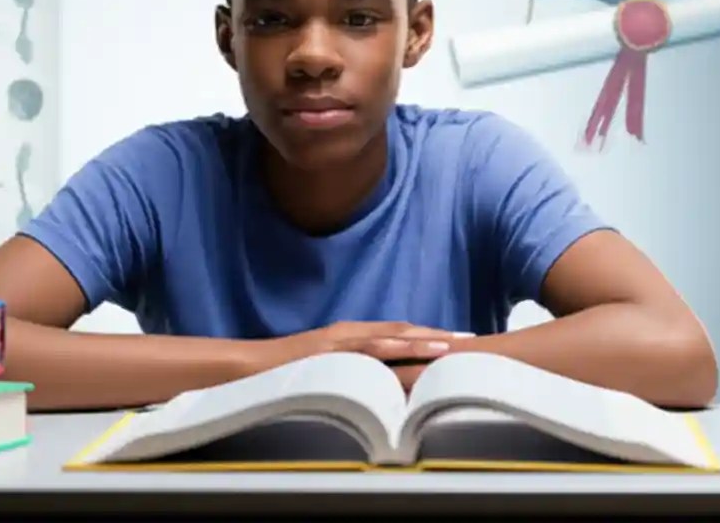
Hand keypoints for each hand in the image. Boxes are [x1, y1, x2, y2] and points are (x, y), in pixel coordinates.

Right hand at [253, 320, 468, 386]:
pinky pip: (365, 349)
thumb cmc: (283, 373)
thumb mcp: (325, 371)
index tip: (459, 342)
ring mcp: (340, 341)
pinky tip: (411, 351)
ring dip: (423, 340)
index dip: (429, 337)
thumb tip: (378, 388)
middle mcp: (350, 333)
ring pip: (390, 337)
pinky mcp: (328, 351)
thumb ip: (351, 374)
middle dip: (437, 336)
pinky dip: (390, 348)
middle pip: (402, 331)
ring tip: (454, 345)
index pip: (398, 333)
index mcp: (351, 337)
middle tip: (473, 341)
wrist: (246, 367)